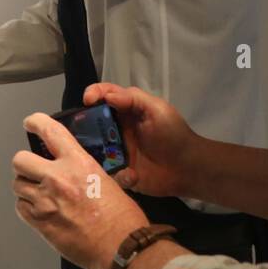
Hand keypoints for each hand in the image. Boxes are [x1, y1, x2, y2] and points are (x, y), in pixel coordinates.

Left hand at [12, 112, 147, 268]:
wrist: (121, 246)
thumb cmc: (122, 218)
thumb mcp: (109, 181)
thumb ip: (85, 171)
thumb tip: (78, 170)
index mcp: (78, 163)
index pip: (49, 131)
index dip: (35, 122)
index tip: (30, 123)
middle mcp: (58, 178)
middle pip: (20, 160)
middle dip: (24, 164)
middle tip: (33, 169)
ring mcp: (46, 201)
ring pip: (17, 184)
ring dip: (26, 186)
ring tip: (40, 193)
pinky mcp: (40, 222)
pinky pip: (21, 207)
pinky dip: (26, 207)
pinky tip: (40, 210)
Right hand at [82, 83, 196, 196]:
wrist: (188, 168)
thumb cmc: (173, 135)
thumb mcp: (157, 110)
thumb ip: (133, 99)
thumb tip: (107, 96)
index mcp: (126, 111)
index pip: (104, 96)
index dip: (93, 94)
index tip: (87, 101)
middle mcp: (117, 129)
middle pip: (91, 123)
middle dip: (83, 127)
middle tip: (80, 133)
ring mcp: (116, 151)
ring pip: (93, 149)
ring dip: (94, 153)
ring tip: (101, 157)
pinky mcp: (119, 172)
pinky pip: (107, 173)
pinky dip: (117, 174)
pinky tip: (132, 174)